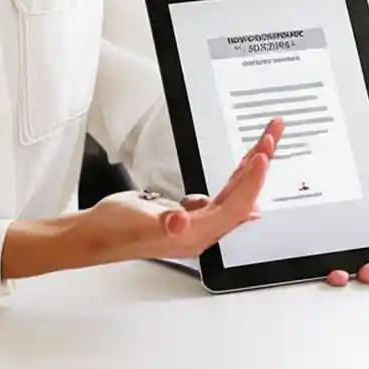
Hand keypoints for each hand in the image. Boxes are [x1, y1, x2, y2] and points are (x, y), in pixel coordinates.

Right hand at [80, 119, 282, 262]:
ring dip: (251, 165)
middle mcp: (202, 229)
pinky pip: (222, 192)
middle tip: (273, 133)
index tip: (261, 155)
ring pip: (234, 191)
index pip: (235, 205)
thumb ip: (161, 223)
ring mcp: (197, 220)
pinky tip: (244, 168)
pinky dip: (236, 175)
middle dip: (260, 163)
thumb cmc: (112, 232)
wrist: (94, 235)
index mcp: (196, 234)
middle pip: (243, 195)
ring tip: (266, 139)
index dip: (250, 181)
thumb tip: (180, 222)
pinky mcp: (189, 212)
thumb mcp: (136, 223)